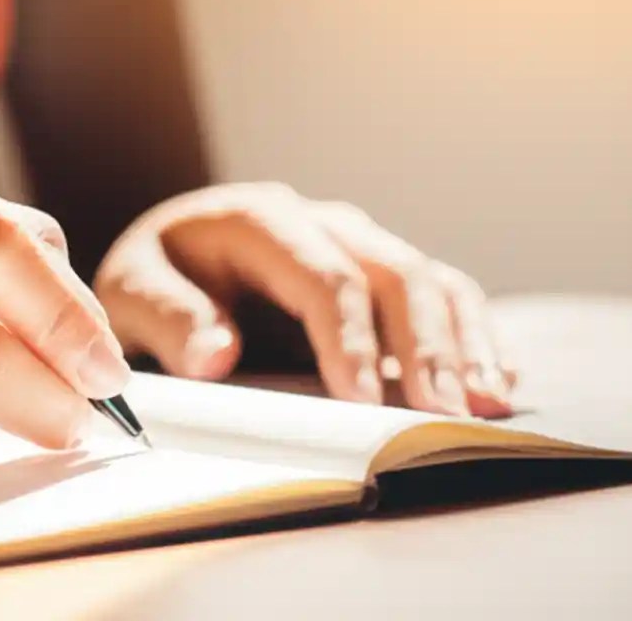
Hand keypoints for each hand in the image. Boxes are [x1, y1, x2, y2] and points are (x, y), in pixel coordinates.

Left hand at [95, 183, 514, 417]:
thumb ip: (170, 318)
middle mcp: (321, 222)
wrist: (171, 252)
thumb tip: (216, 356)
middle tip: (444, 412)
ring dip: (463, 342)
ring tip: (487, 401)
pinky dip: (474, 335)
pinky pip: (442, 294)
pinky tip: (498, 378)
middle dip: (424, 346)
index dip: (350, 340)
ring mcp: (357, 243)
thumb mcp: (132, 291)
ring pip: (430, 280)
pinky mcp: (378, 272)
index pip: (322, 276)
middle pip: (394, 273)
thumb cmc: (155, 276)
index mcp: (258, 219)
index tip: (363, 402)